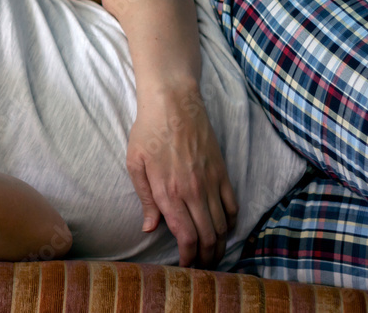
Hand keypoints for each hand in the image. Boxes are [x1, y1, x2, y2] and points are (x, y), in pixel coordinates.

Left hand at [126, 91, 238, 267]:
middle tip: (201, 266)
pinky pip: (232, 204)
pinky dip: (232, 221)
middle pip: (208, 236)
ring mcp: (210, 182)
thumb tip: (150, 227)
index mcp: (169, 191)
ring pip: (223, 224)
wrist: (173, 102)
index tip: (186, 266)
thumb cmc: (147, 131)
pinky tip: (225, 228)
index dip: (189, 257)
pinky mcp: (222, 172)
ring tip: (213, 253)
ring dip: (220, 244)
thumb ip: (145, 198)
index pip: (186, 236)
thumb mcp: (134, 164)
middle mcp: (193, 191)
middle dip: (206, 257)